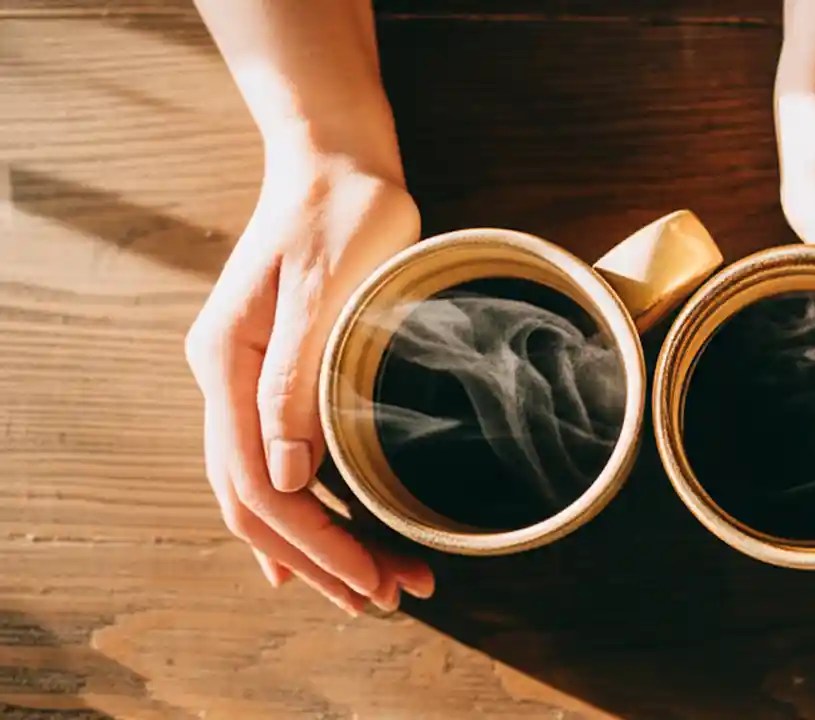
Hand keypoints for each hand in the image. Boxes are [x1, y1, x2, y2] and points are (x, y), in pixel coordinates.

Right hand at [185, 147, 433, 613]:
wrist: (335, 161)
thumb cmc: (344, 210)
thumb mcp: (328, 287)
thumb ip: (298, 378)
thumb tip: (286, 478)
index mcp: (228, 362)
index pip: (257, 485)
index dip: (315, 544)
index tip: (370, 580)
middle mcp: (222, 378)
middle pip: (254, 502)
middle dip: (319, 560)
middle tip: (386, 598)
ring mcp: (242, 379)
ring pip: (265, 490)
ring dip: (318, 544)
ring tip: (376, 584)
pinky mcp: (272, 374)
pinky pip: (274, 462)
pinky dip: (302, 512)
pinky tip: (324, 544)